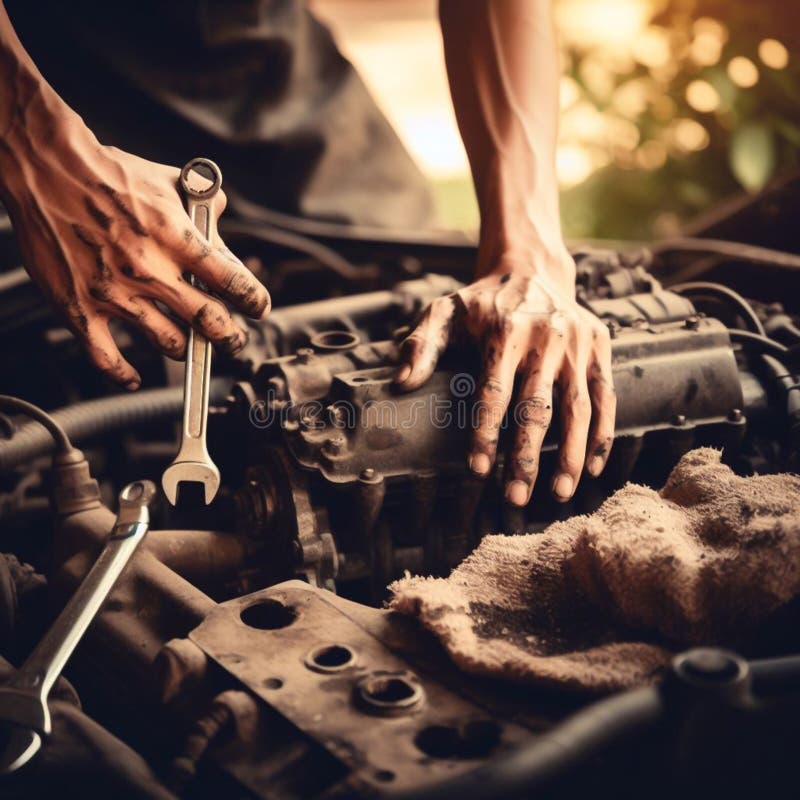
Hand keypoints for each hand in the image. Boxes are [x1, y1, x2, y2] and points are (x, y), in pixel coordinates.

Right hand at [0, 118, 269, 388]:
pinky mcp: (80, 307)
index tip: (259, 309)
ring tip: (188, 347)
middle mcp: (151, 270)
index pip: (233, 282)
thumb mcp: (166, 180)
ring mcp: (116, 293)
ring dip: (184, 350)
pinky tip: (133, 377)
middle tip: (234, 342)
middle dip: (230, 338)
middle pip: (209, 322)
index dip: (254, 301)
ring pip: (167, 342)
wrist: (46, 169)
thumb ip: (200, 202)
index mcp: (177, 240)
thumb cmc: (107, 172)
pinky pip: (105, 356)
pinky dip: (123, 374)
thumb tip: (218, 215)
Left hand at [394, 256, 615, 506]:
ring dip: (570, 456)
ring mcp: (577, 345)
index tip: (479, 471)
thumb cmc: (482, 302)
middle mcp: (546, 338)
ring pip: (577, 409)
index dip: (486, 433)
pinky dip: (602, 435)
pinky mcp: (600, 349)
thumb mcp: (444, 312)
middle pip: (537, 408)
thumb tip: (401, 384)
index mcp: (504, 331)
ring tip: (559, 494)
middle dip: (527, 458)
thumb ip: (421, 345)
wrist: (531, 270)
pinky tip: (591, 468)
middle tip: (516, 498)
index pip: (494, 391)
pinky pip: (606, 398)